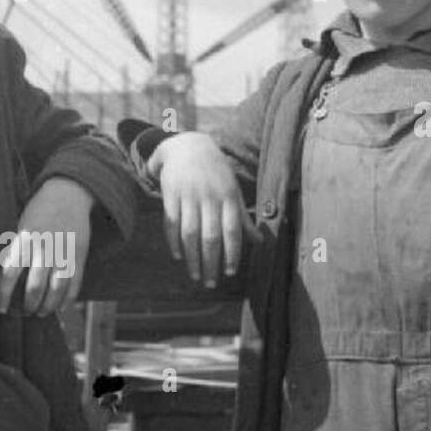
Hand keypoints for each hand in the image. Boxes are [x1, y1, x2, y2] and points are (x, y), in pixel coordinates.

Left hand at [0, 177, 92, 316]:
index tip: (1, 309)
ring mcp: (64, 254)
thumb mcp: (21, 228)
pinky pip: (74, 285)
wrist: (68, 195)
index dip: (4, 295)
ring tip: (42, 313)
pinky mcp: (79, 256)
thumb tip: (4, 279)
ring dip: (48, 306)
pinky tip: (60, 307)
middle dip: (29, 306)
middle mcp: (44, 249)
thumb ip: (14, 251)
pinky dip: (67, 299)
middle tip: (25, 312)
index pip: (9, 274)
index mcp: (24, 240)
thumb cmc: (39, 212)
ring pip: (56, 290)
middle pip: (35, 288)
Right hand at [149, 132, 253, 286]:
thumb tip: (259, 242)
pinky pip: (171, 223)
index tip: (230, 273)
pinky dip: (173, 242)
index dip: (232, 254)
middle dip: (211, 263)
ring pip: (190, 233)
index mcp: (228, 198)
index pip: (232, 231)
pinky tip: (178, 256)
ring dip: (193, 258)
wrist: (188, 146)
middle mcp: (209, 198)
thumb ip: (243, 219)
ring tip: (196, 276)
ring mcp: (189, 196)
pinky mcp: (170, 195)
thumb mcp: (233, 192)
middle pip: (210, 237)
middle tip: (210, 284)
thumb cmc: (215, 174)